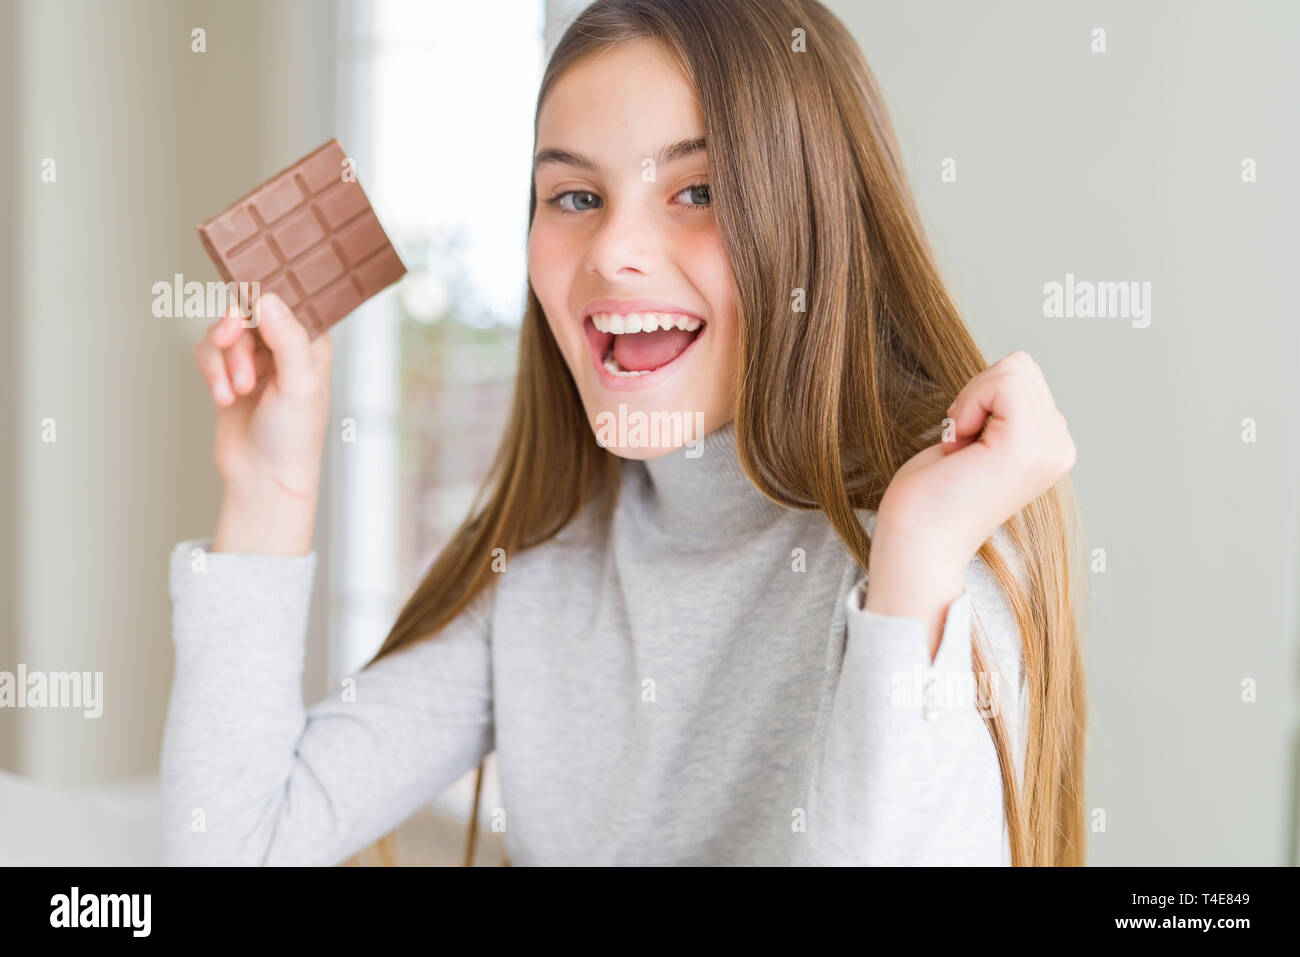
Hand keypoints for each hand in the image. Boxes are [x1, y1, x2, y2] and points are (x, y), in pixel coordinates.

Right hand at [192, 293, 332, 553]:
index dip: (259, 302)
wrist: (264, 475)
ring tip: (234, 392)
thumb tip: (268, 299)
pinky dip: (211, 372)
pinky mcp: (229, 373)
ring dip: (223, 361)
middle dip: (235, 337)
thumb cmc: (294, 435)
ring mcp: (255, 358)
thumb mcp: (299, 385)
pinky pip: (207, 352)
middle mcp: (284, 345)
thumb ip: (287, 339)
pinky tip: (223, 397)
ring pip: (223, 332)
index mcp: (311, 342)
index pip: (284, 302)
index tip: (243, 312)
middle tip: (230, 352)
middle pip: (246, 312)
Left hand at [864, 352, 1074, 652]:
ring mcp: (1048, 448)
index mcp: (1051, 447)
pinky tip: (959, 445)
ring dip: (971, 402)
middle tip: (959, 448)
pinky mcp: (1026, 445)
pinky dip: (969, 404)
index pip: (1024, 377)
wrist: (917, 541)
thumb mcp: (979, 440)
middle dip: (977, 396)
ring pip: (1012, 370)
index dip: (981, 398)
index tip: (963, 446)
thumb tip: (1015, 370)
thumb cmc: (931, 496)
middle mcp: (1059, 448)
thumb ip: (1003, 411)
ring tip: (961, 451)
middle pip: (1021, 367)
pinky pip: (1002, 382)